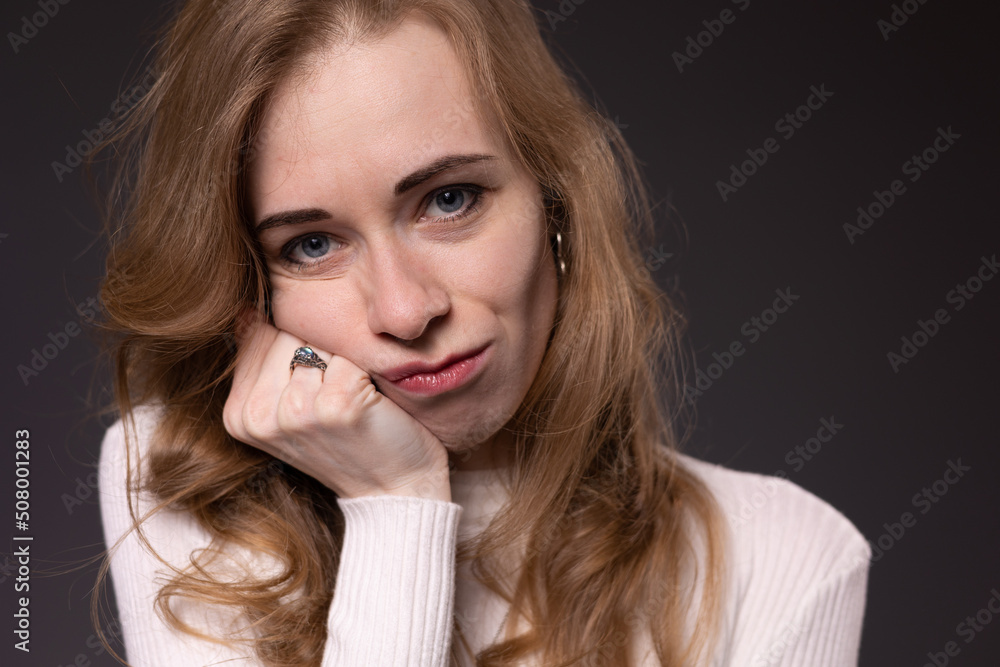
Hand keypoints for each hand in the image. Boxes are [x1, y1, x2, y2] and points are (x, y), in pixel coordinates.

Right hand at [222, 312, 451, 500]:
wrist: (393, 489)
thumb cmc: (348, 443)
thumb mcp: (291, 409)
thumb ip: (264, 363)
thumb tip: (244, 310)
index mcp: (239, 415)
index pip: (259, 334)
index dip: (296, 347)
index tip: (314, 384)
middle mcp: (260, 416)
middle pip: (288, 332)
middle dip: (319, 352)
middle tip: (335, 393)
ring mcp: (299, 411)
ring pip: (321, 341)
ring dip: (344, 360)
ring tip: (351, 397)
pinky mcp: (339, 405)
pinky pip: (353, 353)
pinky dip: (368, 369)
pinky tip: (370, 401)